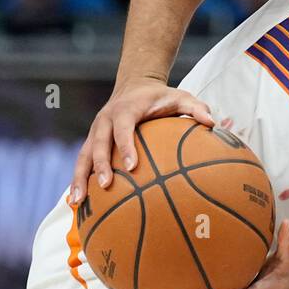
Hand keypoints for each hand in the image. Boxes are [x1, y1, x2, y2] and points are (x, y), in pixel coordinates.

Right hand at [70, 78, 213, 202]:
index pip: (123, 128)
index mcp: (126, 109)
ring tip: (77, 203)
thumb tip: (212, 122)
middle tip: (106, 186)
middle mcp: (106, 119)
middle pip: (98, 143)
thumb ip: (196, 107)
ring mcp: (95, 130)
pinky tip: (78, 202)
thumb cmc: (161, 96)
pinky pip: (83, 161)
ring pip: (84, 155)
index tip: (131, 167)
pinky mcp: (91, 140)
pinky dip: (78, 180)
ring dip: (79, 178)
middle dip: (100, 165)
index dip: (125, 146)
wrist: (134, 84)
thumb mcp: (181, 96)